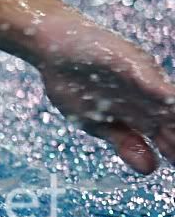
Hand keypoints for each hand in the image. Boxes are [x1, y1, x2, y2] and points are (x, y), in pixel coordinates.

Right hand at [36, 16, 174, 173]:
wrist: (53, 48)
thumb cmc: (74, 83)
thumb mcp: (98, 123)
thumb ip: (126, 143)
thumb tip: (151, 169)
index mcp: (139, 113)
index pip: (168, 137)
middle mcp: (148, 96)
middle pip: (173, 123)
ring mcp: (143, 80)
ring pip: (171, 106)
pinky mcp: (133, 66)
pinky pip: (154, 85)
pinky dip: (166, 99)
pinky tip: (170, 106)